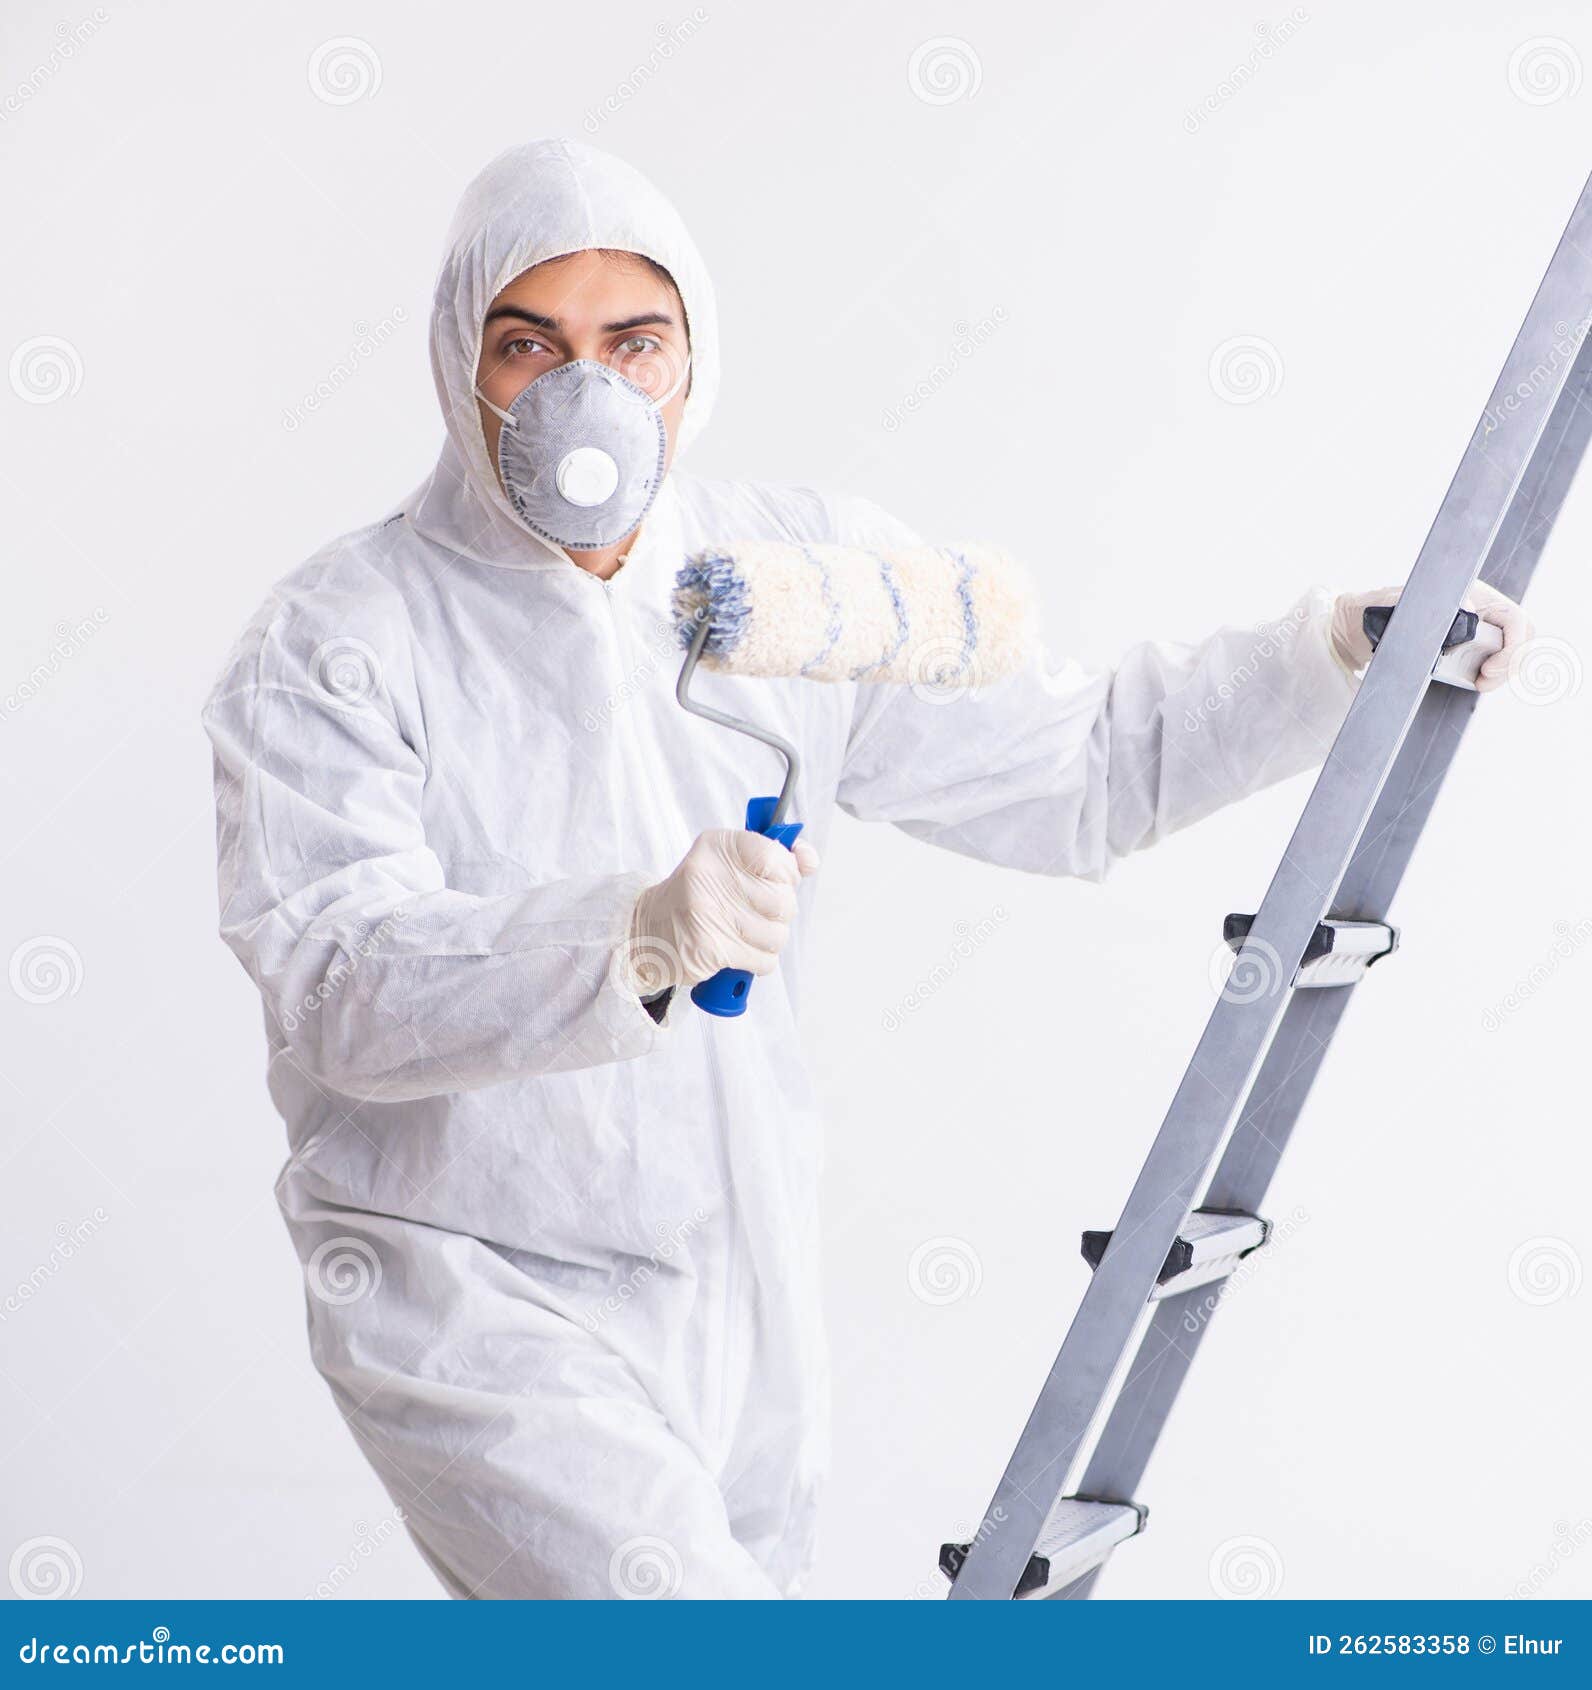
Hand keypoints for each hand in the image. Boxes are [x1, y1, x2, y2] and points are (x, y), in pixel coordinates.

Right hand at [624, 829, 819, 992]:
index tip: (779, 880)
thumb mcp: (729, 864)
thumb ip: (774, 858)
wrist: (649, 931)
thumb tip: (809, 860)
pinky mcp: (710, 948)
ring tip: (744, 933)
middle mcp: (709, 875)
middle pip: (783, 900)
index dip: (788, 874)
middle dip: (779, 913)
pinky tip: (737, 950)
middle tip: (755, 912)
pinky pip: (764, 959)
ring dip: (768, 940)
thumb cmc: (699, 897)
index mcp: (717, 846)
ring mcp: (707, 912)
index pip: (776, 856)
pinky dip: (757, 960)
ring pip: (778, 934)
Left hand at [1330, 580, 1533, 691]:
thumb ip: (1425, 605)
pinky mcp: (1466, 648)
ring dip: (1503, 671)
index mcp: (1471, 594)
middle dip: (1512, 662)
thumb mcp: (1393, 604)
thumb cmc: (1376, 609)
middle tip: (1484, 681)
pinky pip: (1491, 661)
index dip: (1513, 646)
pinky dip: (1491, 675)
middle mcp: (1480, 610)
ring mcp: (1476, 629)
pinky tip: (1473, 683)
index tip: (1487, 670)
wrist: (1357, 626)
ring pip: (1510, 651)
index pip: (1515, 619)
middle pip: (1522, 636)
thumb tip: (1469, 610)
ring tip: (1478, 684)